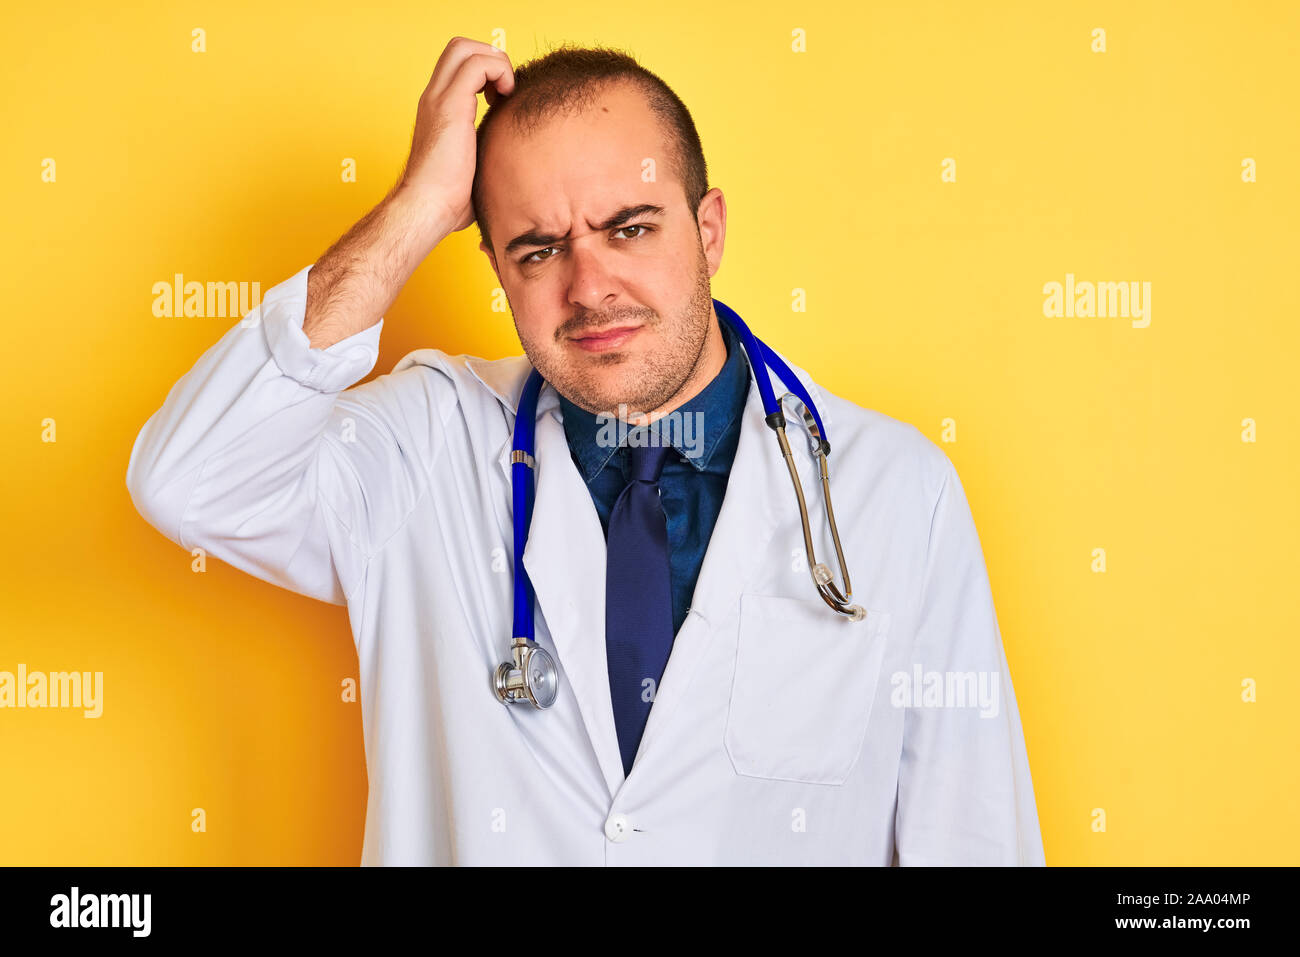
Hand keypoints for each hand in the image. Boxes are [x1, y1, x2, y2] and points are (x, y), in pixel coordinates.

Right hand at [397, 37, 514, 232]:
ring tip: (506, 94)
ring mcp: (438, 99)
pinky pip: (478, 64)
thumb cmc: (447, 202)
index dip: (486, 71)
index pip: (458, 66)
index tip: (501, 100)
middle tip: (505, 91)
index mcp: (437, 110)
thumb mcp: (470, 169)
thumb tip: (506, 168)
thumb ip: (482, 155)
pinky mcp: (450, 106)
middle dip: (491, 59)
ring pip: (467, 48)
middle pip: (460, 47)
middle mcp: (434, 98)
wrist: (427, 209)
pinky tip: (505, 99)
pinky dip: (499, 72)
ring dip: (497, 63)